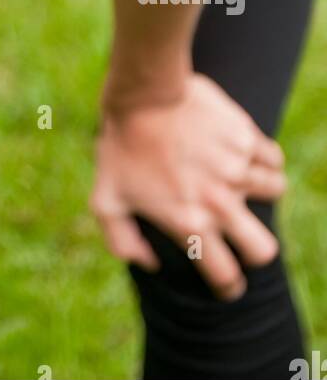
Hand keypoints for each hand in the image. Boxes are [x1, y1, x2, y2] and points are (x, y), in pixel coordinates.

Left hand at [89, 72, 286, 300]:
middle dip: (254, 250)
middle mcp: (220, 202)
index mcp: (189, 223)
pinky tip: (246, 156)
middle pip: (263, 250)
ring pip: (275, 195)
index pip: (225, 276)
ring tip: (240, 182)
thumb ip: (122, 241)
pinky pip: (273, 158)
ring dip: (261, 191)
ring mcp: (237, 169)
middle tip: (240, 236)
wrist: (141, 94)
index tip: (225, 279)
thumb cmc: (120, 147)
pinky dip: (265, 159)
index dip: (227, 285)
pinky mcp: (246, 138)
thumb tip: (148, 262)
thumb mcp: (105, 199)